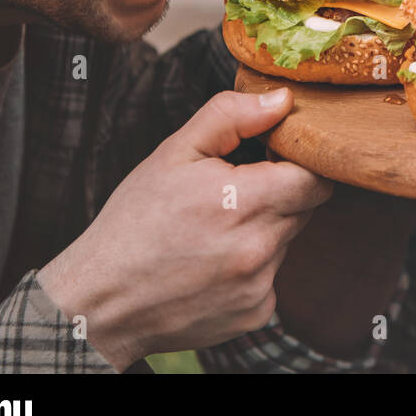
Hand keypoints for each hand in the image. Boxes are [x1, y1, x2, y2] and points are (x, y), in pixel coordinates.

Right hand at [38, 89, 332, 370]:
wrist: (100, 302)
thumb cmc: (135, 222)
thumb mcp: (173, 153)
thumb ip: (232, 116)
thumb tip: (282, 101)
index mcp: (245, 202)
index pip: (315, 178)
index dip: (299, 163)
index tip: (271, 159)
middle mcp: (259, 249)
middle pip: (304, 207)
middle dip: (279, 193)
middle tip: (233, 193)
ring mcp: (259, 286)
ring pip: (286, 241)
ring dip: (263, 230)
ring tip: (213, 232)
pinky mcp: (255, 314)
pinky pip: (270, 277)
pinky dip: (250, 268)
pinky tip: (210, 266)